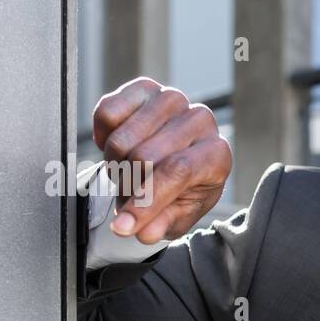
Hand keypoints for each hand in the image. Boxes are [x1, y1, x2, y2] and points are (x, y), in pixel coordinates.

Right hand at [91, 76, 231, 243]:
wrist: (177, 163)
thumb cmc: (182, 191)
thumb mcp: (178, 216)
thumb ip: (163, 224)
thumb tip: (144, 232)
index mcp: (217, 154)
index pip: (176, 171)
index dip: (145, 200)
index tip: (123, 226)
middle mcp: (200, 120)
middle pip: (142, 157)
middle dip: (128, 187)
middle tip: (130, 197)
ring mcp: (173, 99)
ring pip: (122, 139)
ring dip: (115, 165)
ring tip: (130, 173)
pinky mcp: (146, 87)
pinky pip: (107, 112)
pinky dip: (103, 137)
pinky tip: (119, 148)